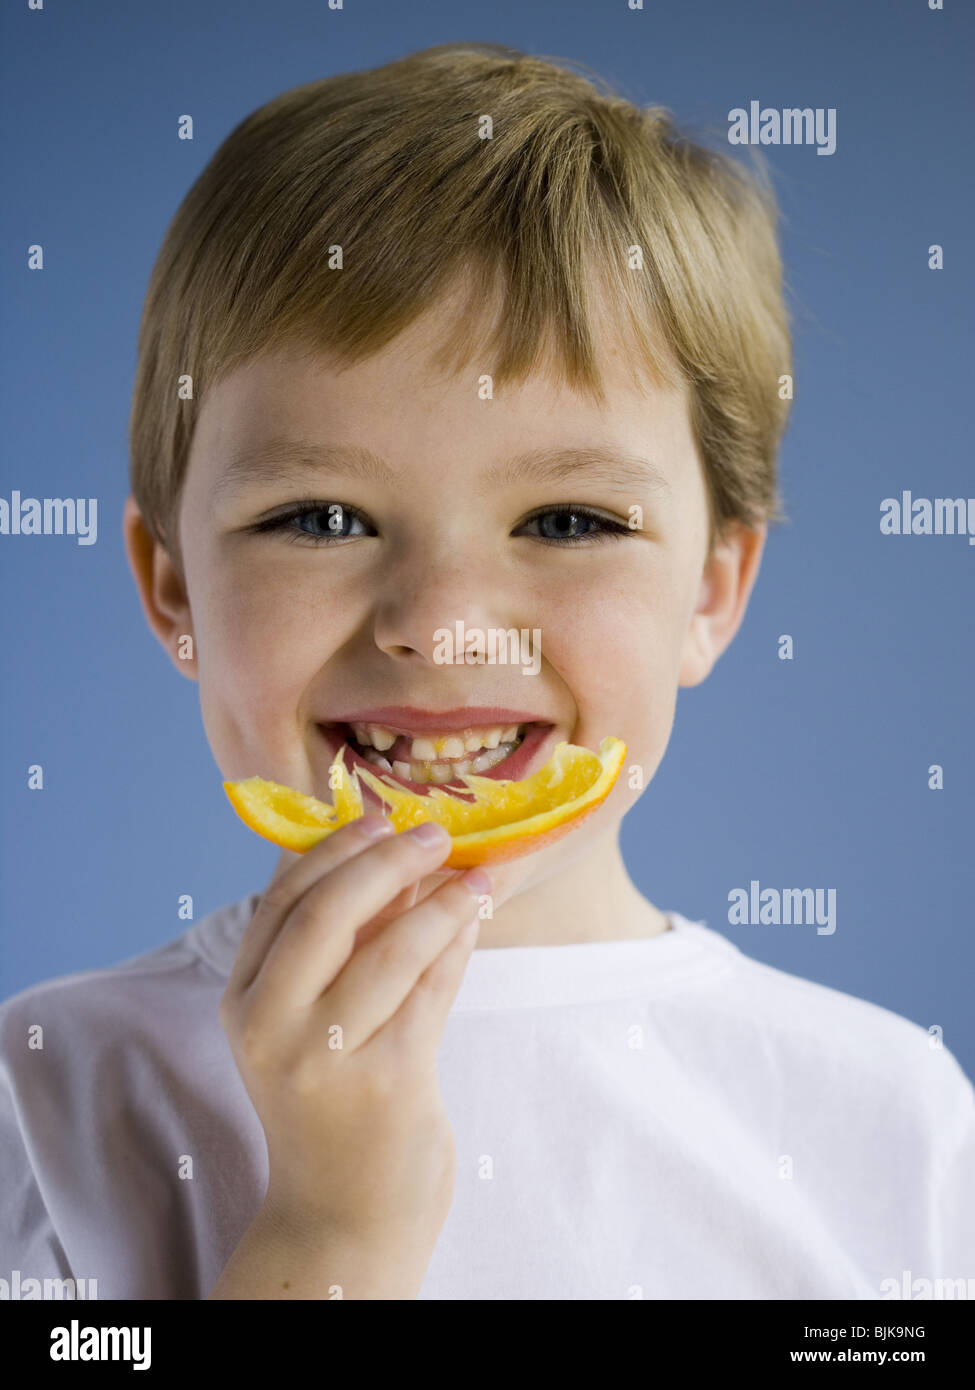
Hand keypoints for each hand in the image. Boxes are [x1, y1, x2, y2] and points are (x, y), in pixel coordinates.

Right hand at [218, 816, 487, 1264]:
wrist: (341, 1212)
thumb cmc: (330, 1098)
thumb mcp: (307, 1022)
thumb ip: (337, 945)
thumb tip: (391, 853)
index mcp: (244, 1001)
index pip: (282, 901)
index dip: (334, 848)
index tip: (378, 814)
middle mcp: (272, 1027)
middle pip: (327, 915)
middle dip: (385, 861)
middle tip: (434, 834)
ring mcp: (327, 1059)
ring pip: (390, 951)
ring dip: (440, 903)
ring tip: (476, 876)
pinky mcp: (387, 1084)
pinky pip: (431, 993)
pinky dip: (456, 948)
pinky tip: (474, 923)